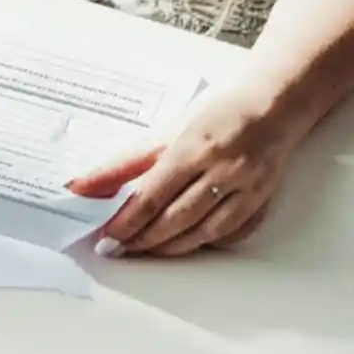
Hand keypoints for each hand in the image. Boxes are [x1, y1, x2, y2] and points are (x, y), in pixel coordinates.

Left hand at [68, 90, 306, 256]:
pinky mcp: (263, 200)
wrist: (272, 105)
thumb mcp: (165, 132)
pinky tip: (186, 244)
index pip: (151, 196)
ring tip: (145, 249)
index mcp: (192, 148)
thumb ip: (124, 163)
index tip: (106, 236)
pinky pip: (233, 233)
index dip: (126, 222)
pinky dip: (206, 243)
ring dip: (170, 247)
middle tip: (119, 247)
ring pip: (204, 232)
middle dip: (143, 239)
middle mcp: (221, 169)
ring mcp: (246, 187)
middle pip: (176, 218)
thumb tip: (81, 186)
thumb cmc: (213, 115)